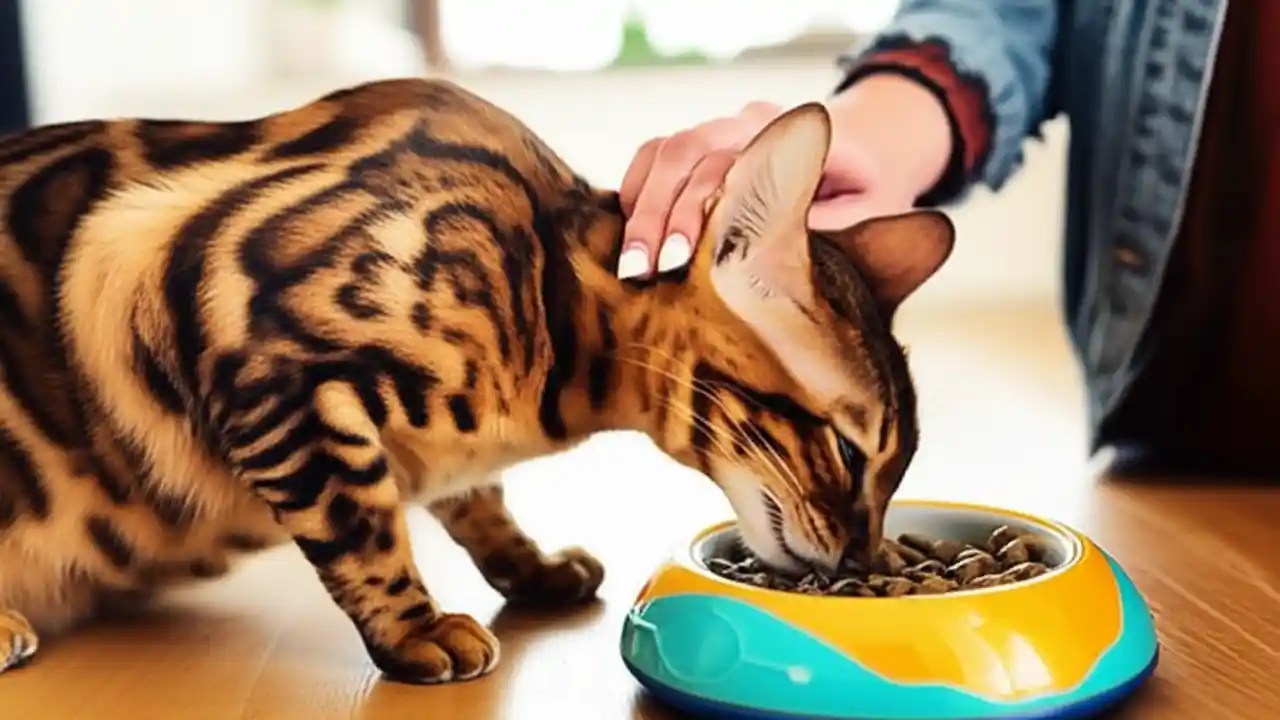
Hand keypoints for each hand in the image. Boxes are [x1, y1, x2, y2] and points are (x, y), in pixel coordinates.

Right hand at [616, 74, 953, 278]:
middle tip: (640, 272)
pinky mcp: (707, 145)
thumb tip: (767, 272)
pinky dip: (637, 189)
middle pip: (683, 153)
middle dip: (655, 215)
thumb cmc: (872, 189)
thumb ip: (821, 233)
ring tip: (629, 264)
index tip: (678, 263)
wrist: (874, 148)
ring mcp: (725, 128)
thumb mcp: (864, 215)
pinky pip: (658, 155)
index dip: (696, 213)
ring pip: (664, 152)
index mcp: (790, 134)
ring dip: (640, 206)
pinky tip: (626, 233)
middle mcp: (751, 123)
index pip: (724, 165)